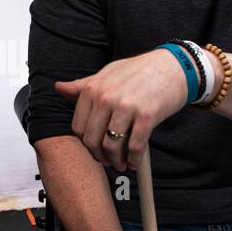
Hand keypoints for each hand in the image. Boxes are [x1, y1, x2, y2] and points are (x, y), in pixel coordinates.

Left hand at [54, 49, 186, 170]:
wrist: (173, 66)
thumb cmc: (140, 70)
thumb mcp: (107, 73)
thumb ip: (83, 85)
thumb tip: (58, 87)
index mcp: (93, 89)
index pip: (78, 127)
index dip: (86, 144)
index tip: (94, 149)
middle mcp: (106, 97)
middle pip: (92, 140)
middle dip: (99, 156)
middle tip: (108, 161)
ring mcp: (126, 106)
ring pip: (111, 145)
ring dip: (116, 161)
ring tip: (121, 164)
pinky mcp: (146, 115)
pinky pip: (134, 146)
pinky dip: (133, 159)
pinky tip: (134, 162)